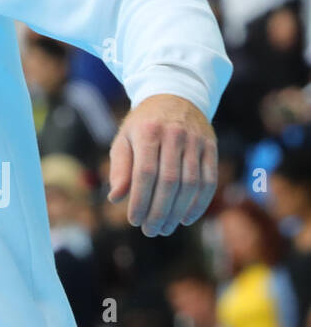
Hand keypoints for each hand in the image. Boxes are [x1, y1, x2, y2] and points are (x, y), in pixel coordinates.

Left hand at [108, 94, 217, 236]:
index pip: (145, 173)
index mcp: (148, 132)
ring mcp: (196, 141)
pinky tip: (186, 218)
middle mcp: (174, 136)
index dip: (140, 200)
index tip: (134, 220)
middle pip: (169, 182)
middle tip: (150, 231)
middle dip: (159, 211)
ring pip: (190, 184)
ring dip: (178, 211)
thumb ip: (120, 167)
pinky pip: (208, 181)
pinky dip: (199, 204)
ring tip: (165, 228)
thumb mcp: (124, 138)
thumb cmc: (144, 124)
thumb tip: (116, 198)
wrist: (175, 96)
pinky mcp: (211, 148)